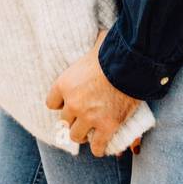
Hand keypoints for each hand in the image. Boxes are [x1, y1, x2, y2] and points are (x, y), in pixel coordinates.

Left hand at [47, 27, 142, 157]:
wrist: (131, 63)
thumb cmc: (112, 49)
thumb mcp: (93, 46)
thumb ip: (88, 50)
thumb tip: (98, 36)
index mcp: (65, 83)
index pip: (51, 103)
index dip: (60, 103)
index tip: (68, 102)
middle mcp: (73, 103)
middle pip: (64, 121)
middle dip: (73, 119)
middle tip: (84, 116)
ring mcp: (89, 117)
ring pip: (77, 136)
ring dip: (83, 134)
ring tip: (91, 130)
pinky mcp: (107, 126)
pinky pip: (97, 146)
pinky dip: (99, 147)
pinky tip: (101, 144)